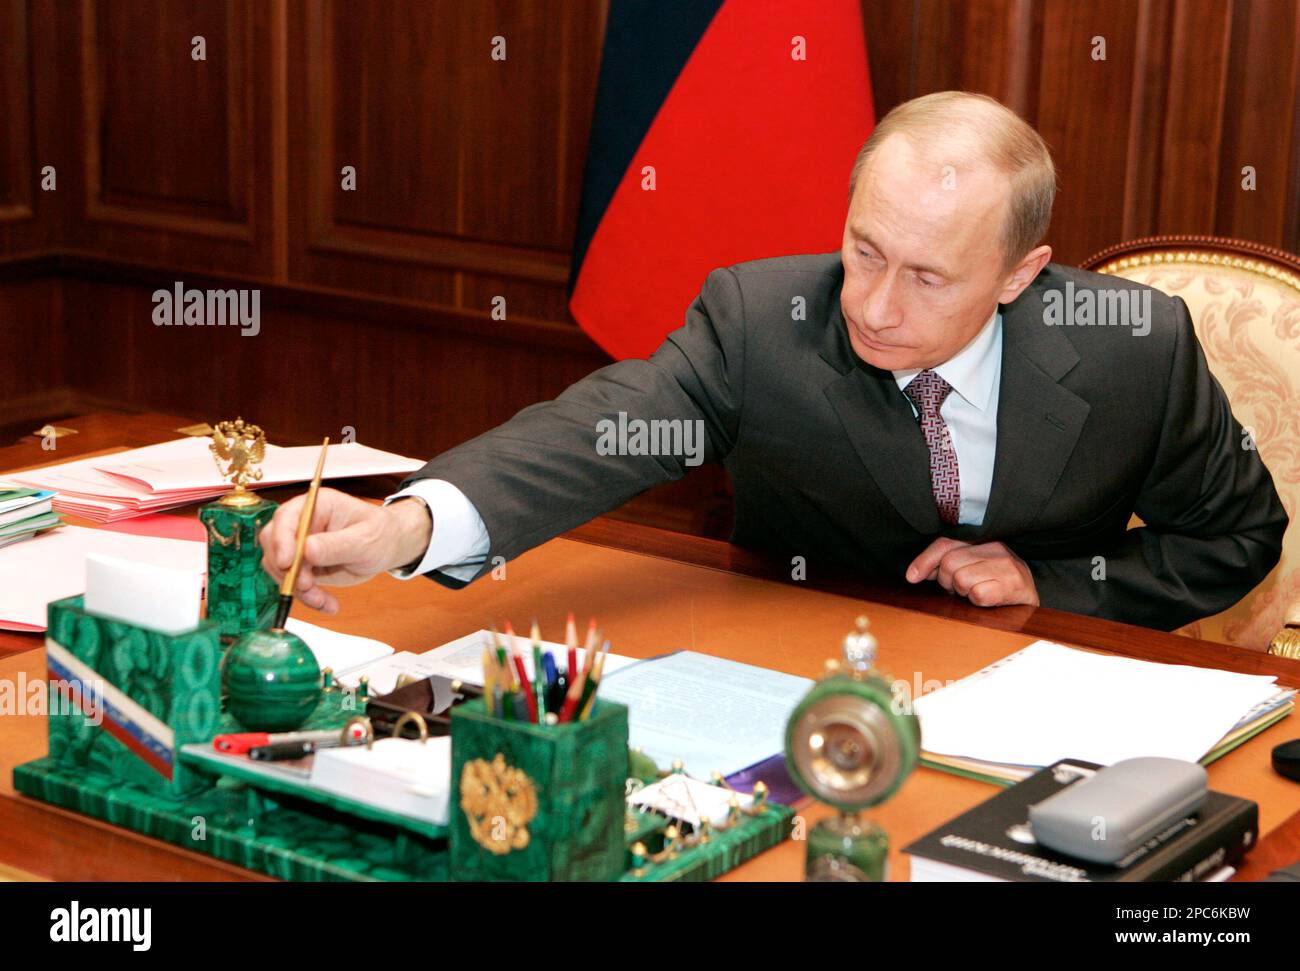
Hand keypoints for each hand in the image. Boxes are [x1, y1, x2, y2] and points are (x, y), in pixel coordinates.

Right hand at [258, 488, 432, 614]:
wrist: (387, 547)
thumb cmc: (380, 534)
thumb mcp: (365, 539)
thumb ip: (337, 545)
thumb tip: (307, 549)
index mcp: (317, 505)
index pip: (287, 517)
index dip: (281, 540)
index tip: (287, 563)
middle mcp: (303, 522)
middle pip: (274, 543)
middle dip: (286, 569)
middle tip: (307, 586)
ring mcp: (300, 544)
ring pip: (280, 568)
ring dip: (298, 589)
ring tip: (323, 600)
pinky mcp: (303, 565)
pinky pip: (293, 583)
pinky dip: (307, 597)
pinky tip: (328, 604)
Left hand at [905, 537, 1038, 607]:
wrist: (1033, 599)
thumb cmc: (998, 584)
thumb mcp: (973, 568)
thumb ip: (947, 565)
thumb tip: (916, 573)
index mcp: (984, 541)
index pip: (945, 545)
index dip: (924, 560)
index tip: (912, 577)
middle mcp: (996, 548)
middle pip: (949, 564)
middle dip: (948, 582)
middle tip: (961, 589)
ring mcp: (1006, 566)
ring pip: (961, 579)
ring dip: (964, 593)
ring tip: (977, 593)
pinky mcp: (1013, 585)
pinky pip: (978, 595)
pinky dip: (978, 601)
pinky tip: (988, 601)